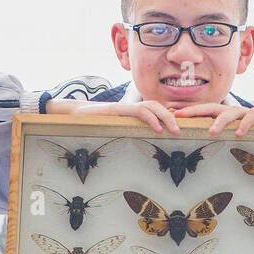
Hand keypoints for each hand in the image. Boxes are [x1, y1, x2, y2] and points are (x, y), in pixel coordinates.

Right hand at [47, 98, 180, 133]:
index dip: (168, 116)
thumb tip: (138, 148)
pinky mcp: (118, 110)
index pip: (154, 110)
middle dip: (172, 117)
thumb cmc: (91, 125)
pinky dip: (150, 118)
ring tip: (174, 130)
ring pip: (151, 106)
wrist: (72, 116)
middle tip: (181, 131)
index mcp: (130, 113)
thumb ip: (126, 133)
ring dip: (165, 117)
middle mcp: (129, 107)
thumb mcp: (113, 131)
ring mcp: (124, 107)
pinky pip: (138, 111)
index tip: (179, 128)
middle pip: (156, 105)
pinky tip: (157, 128)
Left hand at [164, 103, 253, 136]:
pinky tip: (239, 134)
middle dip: (194, 111)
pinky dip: (245, 125)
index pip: (202, 112)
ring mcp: (245, 112)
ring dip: (220, 122)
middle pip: (211, 108)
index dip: (187, 113)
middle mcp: (232, 111)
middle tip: (180, 117)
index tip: (171, 115)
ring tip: (211, 132)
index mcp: (224, 115)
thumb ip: (219, 136)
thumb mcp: (233, 134)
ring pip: (230, 113)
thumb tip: (200, 144)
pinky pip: (251, 118)